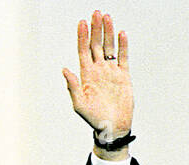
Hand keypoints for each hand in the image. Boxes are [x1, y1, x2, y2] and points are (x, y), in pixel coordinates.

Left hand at [62, 10, 133, 155]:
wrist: (112, 128)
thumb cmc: (93, 119)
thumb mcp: (79, 104)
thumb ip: (73, 86)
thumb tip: (64, 69)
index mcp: (86, 75)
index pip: (83, 51)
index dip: (82, 37)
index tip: (82, 22)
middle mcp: (98, 70)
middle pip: (96, 45)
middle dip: (95, 29)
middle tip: (95, 13)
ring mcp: (110, 72)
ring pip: (109, 47)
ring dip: (108, 33)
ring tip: (107, 17)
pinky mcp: (123, 76)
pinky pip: (122, 57)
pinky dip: (123, 46)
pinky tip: (122, 34)